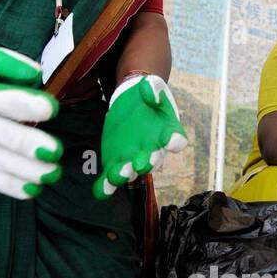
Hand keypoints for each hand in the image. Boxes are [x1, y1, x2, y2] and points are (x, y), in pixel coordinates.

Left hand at [93, 74, 186, 199]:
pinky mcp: (114, 161)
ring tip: (116, 175)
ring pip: (130, 171)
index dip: (175, 141)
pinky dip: (105, 186)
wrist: (133, 104)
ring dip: (124, 175)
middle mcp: (153, 151)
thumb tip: (147, 91)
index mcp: (167, 132)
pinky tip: (100, 191)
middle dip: (146, 163)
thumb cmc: (147, 97)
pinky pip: (110, 178)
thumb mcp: (151, 87)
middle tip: (140, 164)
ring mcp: (132, 159)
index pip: (176, 139)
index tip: (172, 141)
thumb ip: (152, 88)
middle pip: (152, 160)